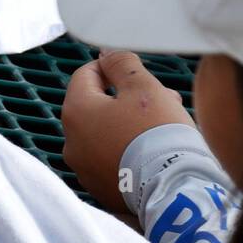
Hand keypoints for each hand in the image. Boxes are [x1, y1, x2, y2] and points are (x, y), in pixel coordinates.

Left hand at [62, 51, 194, 214]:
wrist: (172, 189)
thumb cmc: (157, 133)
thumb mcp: (143, 87)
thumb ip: (122, 65)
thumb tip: (107, 53)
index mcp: (75, 112)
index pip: (84, 75)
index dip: (110, 68)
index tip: (135, 72)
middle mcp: (71, 142)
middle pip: (97, 106)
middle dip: (128, 97)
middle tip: (162, 98)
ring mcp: (84, 169)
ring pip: (106, 133)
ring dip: (130, 123)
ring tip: (165, 123)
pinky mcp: (100, 188)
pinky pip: (111, 158)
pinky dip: (129, 149)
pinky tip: (155, 149)